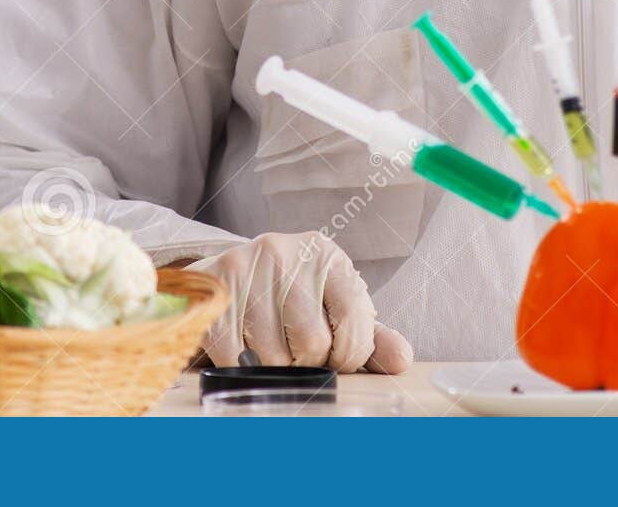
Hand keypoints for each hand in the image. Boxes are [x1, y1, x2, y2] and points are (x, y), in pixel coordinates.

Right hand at [194, 233, 412, 373]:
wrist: (231, 274)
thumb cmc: (295, 296)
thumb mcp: (337, 305)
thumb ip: (372, 336)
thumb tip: (402, 360)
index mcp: (326, 254)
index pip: (355, 317)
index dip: (349, 353)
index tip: (338, 356)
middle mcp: (287, 252)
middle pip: (312, 343)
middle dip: (309, 360)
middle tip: (299, 348)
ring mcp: (247, 268)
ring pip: (273, 357)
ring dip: (275, 365)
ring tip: (271, 342)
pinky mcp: (214, 291)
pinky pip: (234, 358)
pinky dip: (241, 364)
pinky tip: (244, 342)